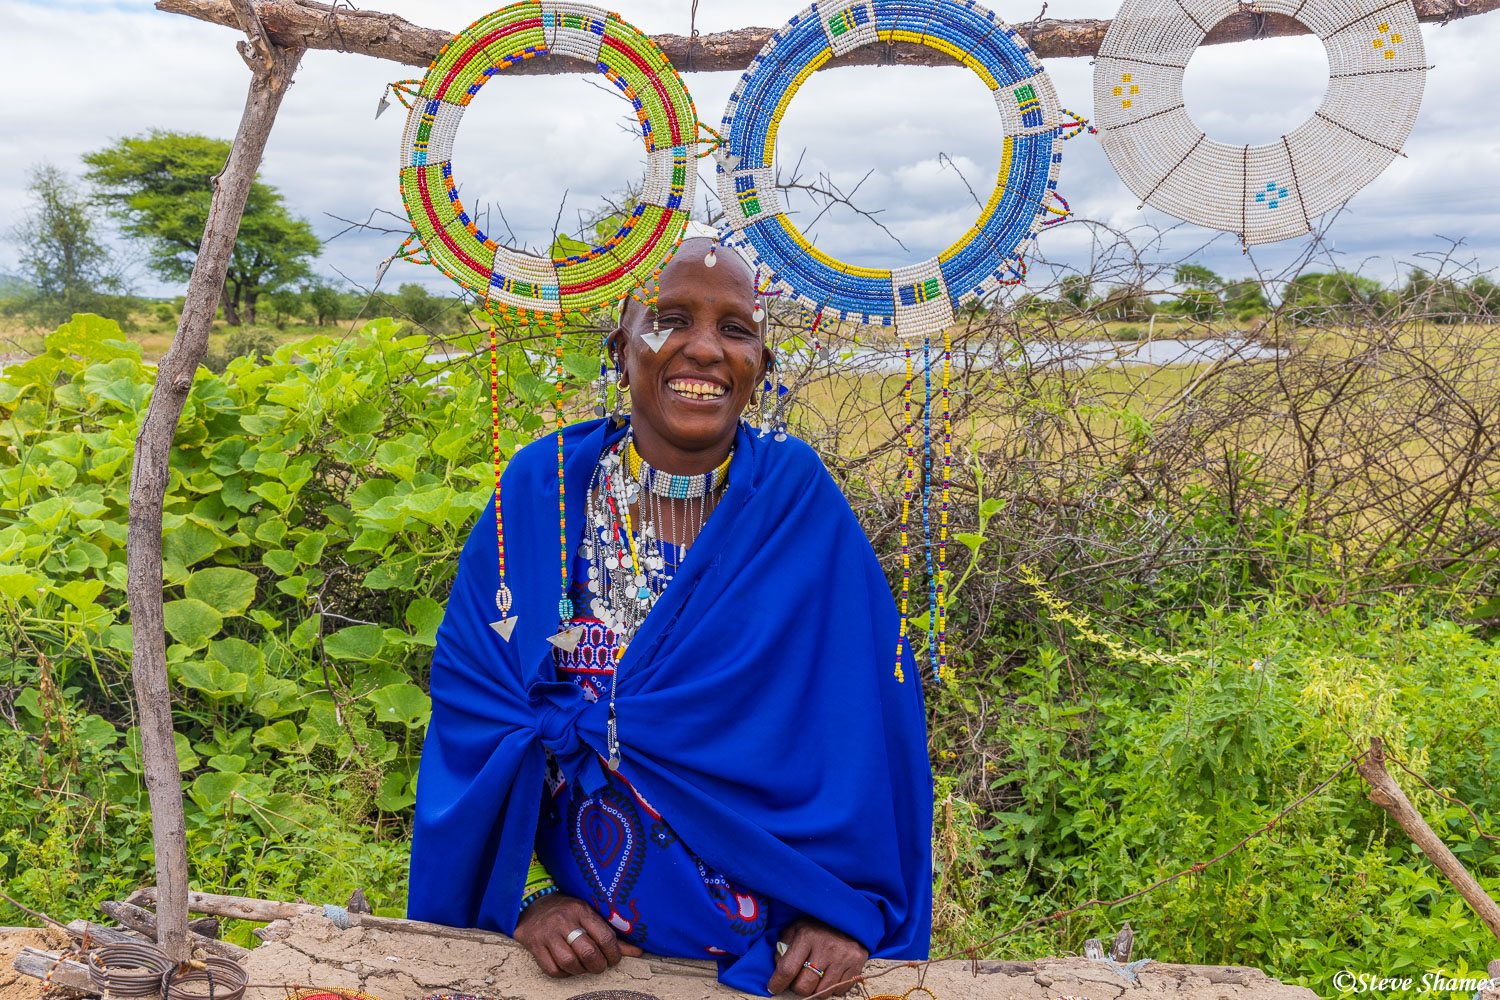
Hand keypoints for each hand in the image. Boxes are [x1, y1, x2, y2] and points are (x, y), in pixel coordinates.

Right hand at [513, 893, 642, 977]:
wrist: (534, 902)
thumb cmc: (568, 911)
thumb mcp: (589, 914)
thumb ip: (610, 934)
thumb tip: (637, 952)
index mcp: (581, 910)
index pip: (604, 937)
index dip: (614, 954)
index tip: (614, 959)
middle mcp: (564, 920)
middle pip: (588, 952)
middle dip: (598, 965)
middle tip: (600, 966)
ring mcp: (548, 933)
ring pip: (569, 962)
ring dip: (580, 970)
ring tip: (583, 966)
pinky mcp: (534, 944)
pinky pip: (551, 969)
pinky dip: (563, 973)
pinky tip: (567, 968)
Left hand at [767, 917, 867, 996]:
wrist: (848, 916)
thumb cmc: (817, 926)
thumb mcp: (796, 928)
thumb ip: (784, 947)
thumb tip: (777, 970)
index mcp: (807, 936)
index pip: (787, 969)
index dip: (777, 983)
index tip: (774, 987)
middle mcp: (826, 947)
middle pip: (805, 986)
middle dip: (798, 987)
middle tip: (799, 979)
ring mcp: (843, 957)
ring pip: (821, 993)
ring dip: (815, 988)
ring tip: (816, 975)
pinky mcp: (856, 963)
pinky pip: (839, 991)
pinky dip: (832, 987)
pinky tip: (831, 973)